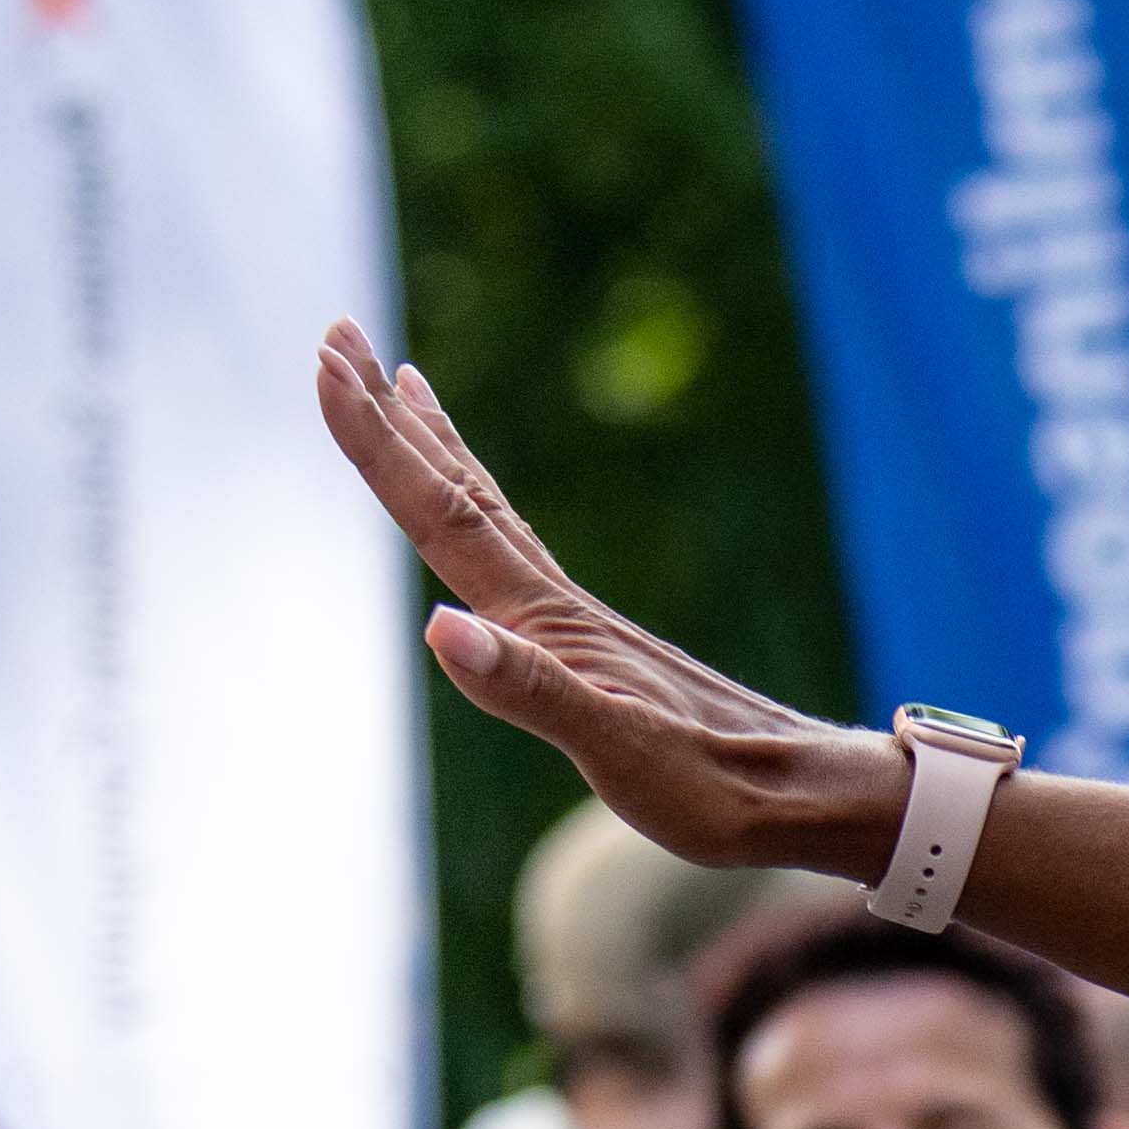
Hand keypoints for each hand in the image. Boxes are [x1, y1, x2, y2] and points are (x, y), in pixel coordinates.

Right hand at [315, 336, 900, 878]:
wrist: (800, 795)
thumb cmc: (713, 786)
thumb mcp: (618, 750)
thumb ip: (528, 690)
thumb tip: (439, 625)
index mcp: (544, 619)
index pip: (441, 512)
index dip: (379, 442)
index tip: (328, 361)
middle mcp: (552, 602)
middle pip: (456, 487)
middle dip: (390, 416)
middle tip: (340, 333)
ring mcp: (574, 619)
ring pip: (486, 509)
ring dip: (436, 446)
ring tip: (404, 384)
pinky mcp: (593, 646)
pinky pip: (515, 551)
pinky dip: (480, 511)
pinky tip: (481, 518)